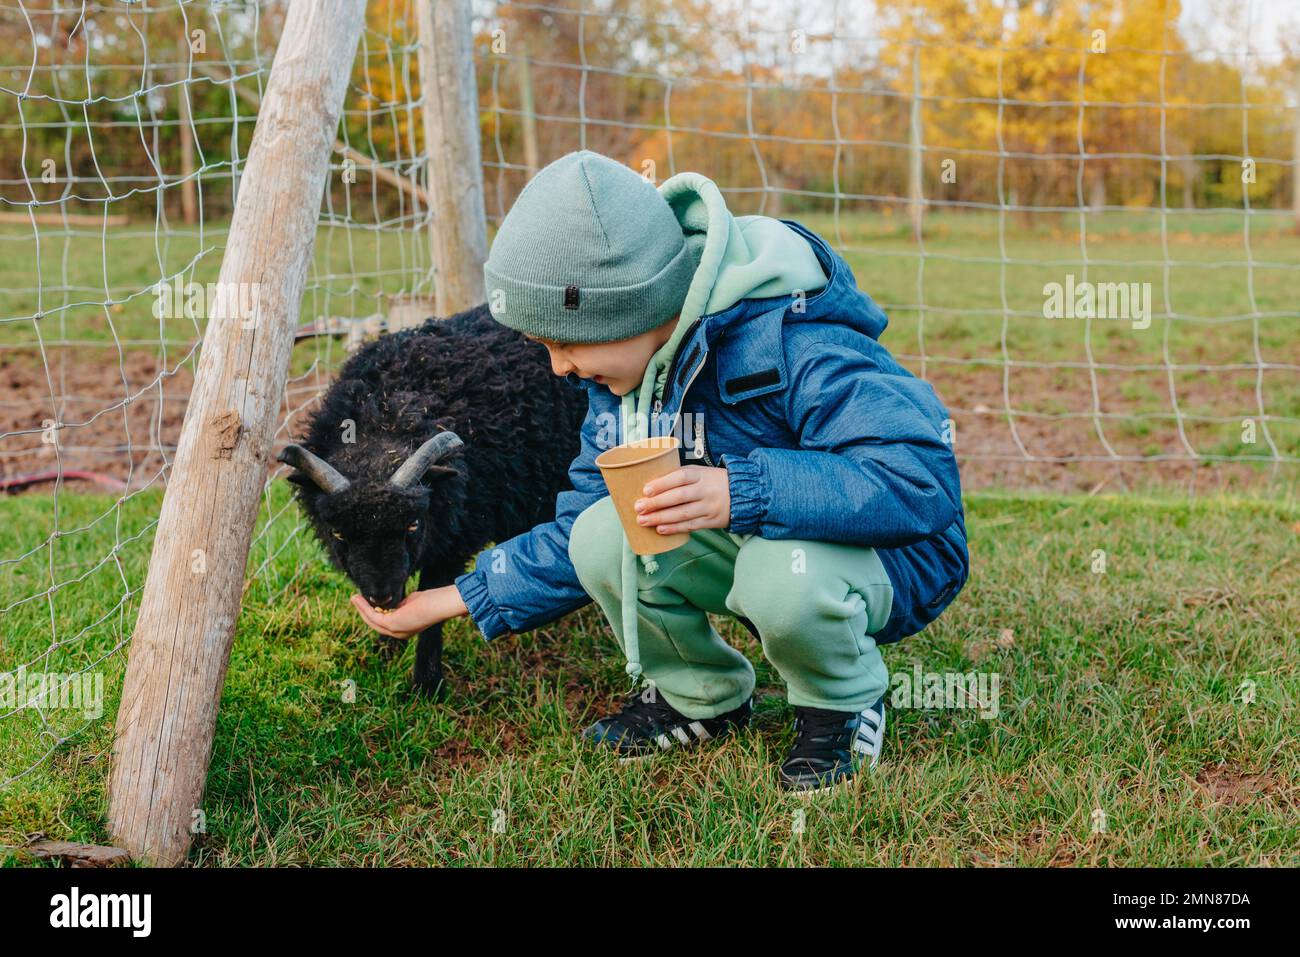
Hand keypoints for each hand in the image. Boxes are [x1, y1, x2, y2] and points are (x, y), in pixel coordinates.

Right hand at [350, 585, 466, 638]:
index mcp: (404, 629)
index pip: (383, 623)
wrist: (441, 604)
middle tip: (355, 599)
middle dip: (363, 611)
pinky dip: (365, 608)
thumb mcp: (412, 603)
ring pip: (372, 620)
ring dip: (361, 608)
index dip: (372, 613)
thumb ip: (401, 606)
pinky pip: (374, 616)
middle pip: (375, 623)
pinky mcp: (393, 624)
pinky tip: (360, 599)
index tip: (364, 602)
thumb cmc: (431, 601)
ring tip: (353, 597)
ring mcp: (396, 630)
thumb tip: (394, 604)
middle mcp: (399, 633)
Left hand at [633, 464, 730, 534]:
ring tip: (643, 521)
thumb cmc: (712, 482)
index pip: (680, 477)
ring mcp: (709, 507)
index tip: (645, 490)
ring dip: (661, 518)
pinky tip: (660, 529)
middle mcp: (705, 490)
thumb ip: (680, 477)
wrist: (743, 494)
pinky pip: (690, 526)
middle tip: (638, 508)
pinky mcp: (711, 521)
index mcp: (701, 474)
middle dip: (656, 503)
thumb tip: (651, 485)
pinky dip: (675, 528)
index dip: (662, 483)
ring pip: (682, 514)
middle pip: (679, 497)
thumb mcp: (700, 472)